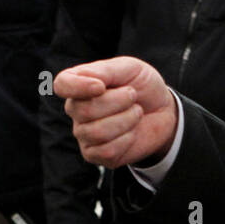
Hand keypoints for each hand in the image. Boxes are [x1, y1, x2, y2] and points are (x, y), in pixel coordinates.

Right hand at [55, 57, 175, 167]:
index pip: (62, 84)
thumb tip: (91, 83)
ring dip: (126, 120)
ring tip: (136, 112)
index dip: (78, 87)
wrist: (162, 111)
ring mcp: (84, 134)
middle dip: (117, 101)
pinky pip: (106, 151)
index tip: (101, 86)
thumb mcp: (129, 68)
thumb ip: (105, 71)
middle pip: (83, 110)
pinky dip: (127, 139)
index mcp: (79, 83)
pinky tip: (132, 132)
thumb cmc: (142, 86)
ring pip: (96, 132)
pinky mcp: (95, 155)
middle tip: (133, 95)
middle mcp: (76, 109)